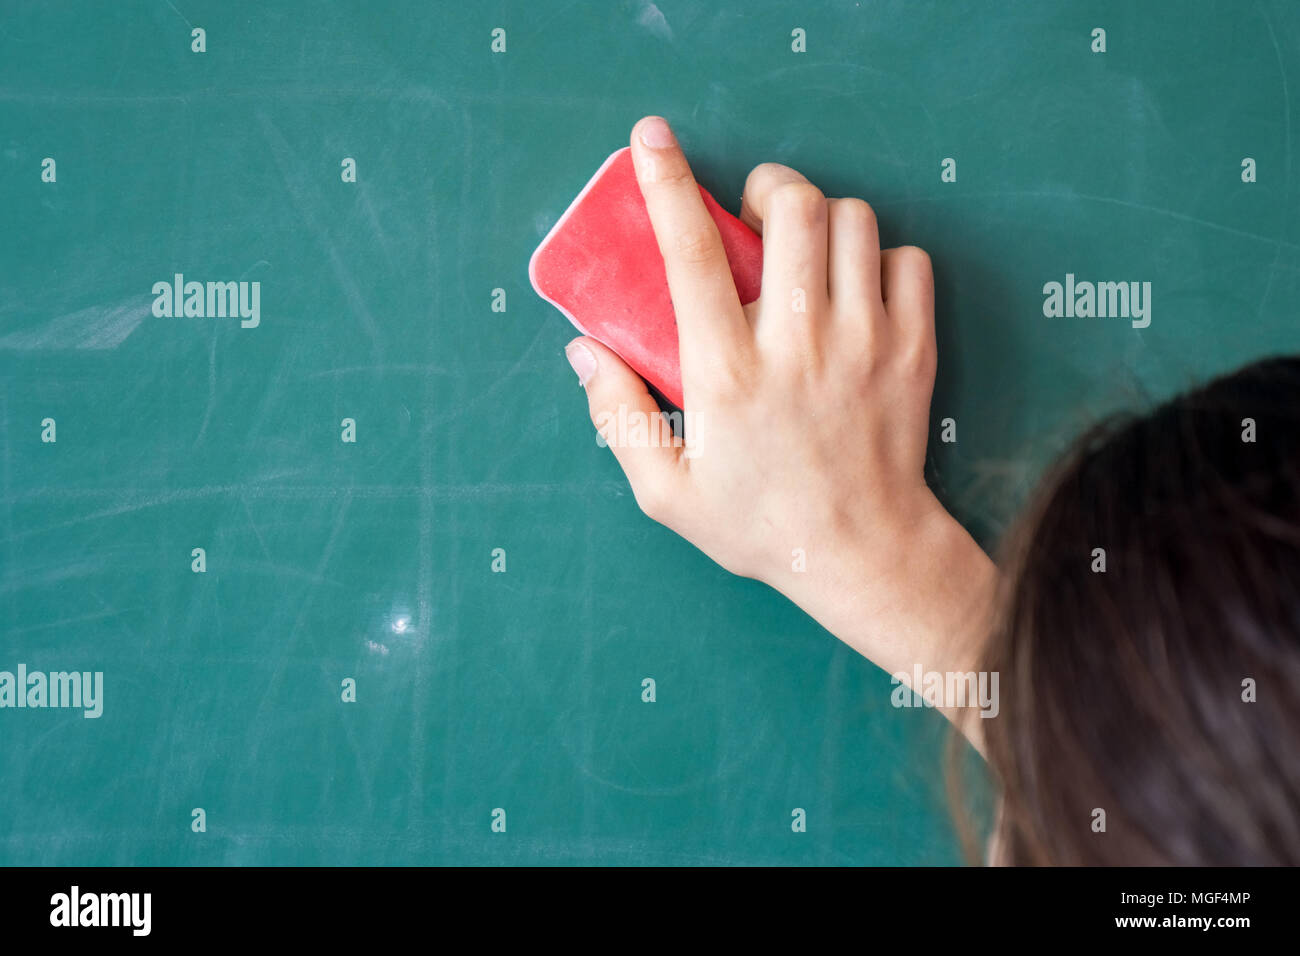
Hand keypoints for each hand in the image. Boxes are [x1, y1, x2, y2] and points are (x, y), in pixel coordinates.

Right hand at [564, 116, 996, 740]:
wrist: (862, 551)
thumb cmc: (758, 524)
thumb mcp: (665, 491)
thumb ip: (618, 416)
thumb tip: (583, 351)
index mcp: (729, 373)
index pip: (691, 256)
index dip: (666, 185)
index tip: (652, 139)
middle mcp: (799, 344)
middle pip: (794, 208)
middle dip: (769, 186)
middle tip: (755, 214)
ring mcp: (864, 341)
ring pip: (853, 221)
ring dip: (823, 218)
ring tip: (805, 252)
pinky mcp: (912, 348)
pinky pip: (908, 259)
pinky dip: (880, 257)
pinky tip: (856, 288)